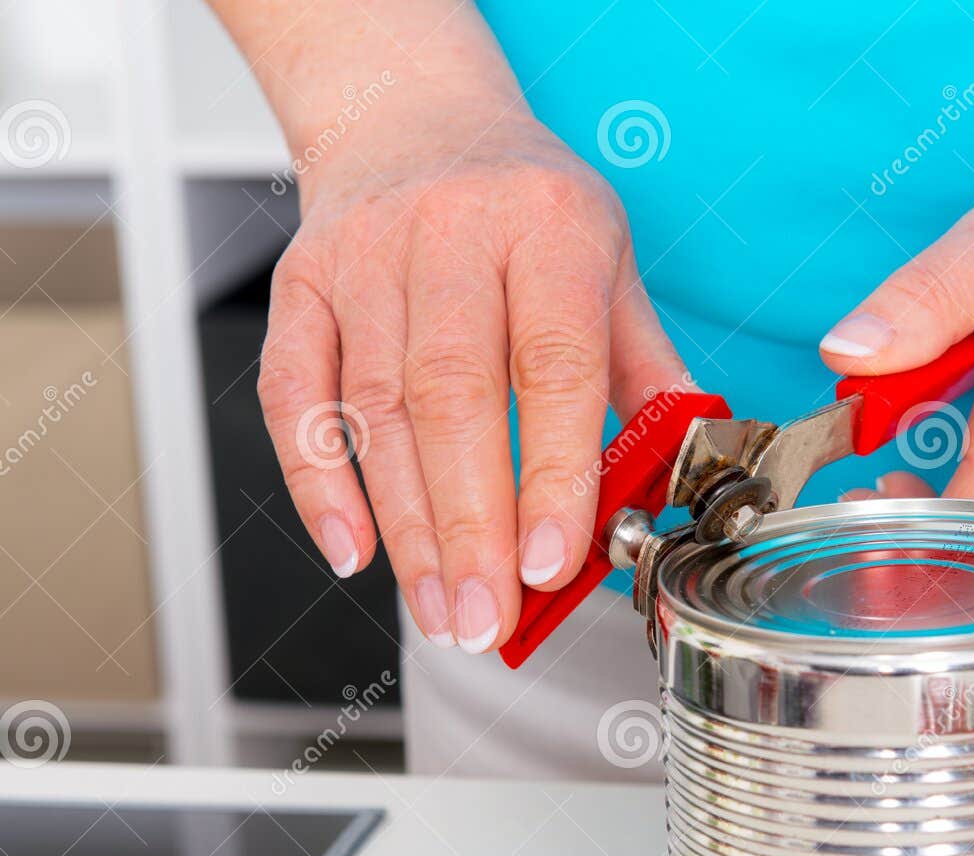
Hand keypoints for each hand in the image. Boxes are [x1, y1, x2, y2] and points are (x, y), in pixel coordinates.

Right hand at [257, 100, 685, 652]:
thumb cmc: (525, 206)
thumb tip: (679, 477)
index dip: (553, 475)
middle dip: (471, 529)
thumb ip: (646, 373)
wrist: (414, 117)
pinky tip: (355, 551)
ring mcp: (364, 257)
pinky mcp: (301, 284)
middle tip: (489, 621)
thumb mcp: (612, 265)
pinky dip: (319, 482)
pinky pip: (294, 395)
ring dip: (407, 529)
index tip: (554, 566)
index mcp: (550, 226)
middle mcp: (451, 233)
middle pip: (452, 401)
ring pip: (375, 412)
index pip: (554, 367)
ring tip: (443, 610)